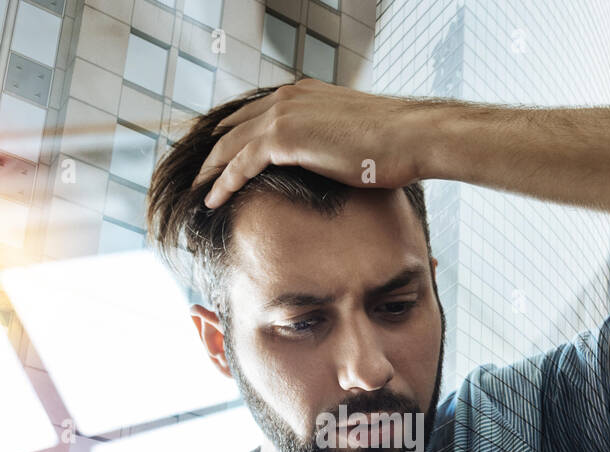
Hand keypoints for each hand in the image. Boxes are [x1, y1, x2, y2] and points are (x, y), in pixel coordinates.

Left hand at [191, 78, 434, 208]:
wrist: (410, 137)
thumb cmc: (394, 143)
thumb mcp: (353, 137)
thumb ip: (331, 142)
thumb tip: (331, 164)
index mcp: (303, 94)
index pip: (256, 114)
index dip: (235, 137)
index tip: (221, 158)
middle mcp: (288, 98)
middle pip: (235, 126)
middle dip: (215, 152)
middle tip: (199, 175)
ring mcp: (283, 114)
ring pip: (231, 145)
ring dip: (212, 170)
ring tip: (199, 192)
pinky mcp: (283, 137)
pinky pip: (240, 163)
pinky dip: (224, 182)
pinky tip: (213, 200)